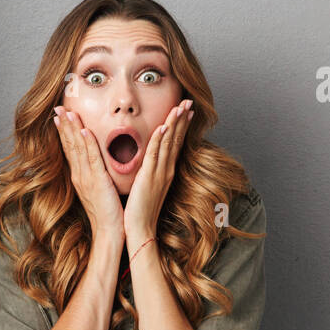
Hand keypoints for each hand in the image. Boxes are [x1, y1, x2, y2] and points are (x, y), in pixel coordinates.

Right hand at [53, 105, 124, 247]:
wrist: (108, 232)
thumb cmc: (107, 213)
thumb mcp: (99, 190)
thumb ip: (96, 175)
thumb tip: (98, 164)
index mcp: (80, 176)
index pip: (70, 149)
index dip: (64, 132)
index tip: (59, 117)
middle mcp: (79, 175)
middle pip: (69, 145)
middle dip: (63, 125)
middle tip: (57, 107)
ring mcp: (86, 177)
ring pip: (77, 148)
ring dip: (71, 128)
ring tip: (66, 112)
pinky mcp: (97, 181)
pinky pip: (91, 158)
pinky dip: (87, 143)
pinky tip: (83, 130)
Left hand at [123, 99, 193, 244]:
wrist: (140, 228)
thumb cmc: (141, 210)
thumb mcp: (148, 186)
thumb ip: (150, 172)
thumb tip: (150, 163)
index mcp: (165, 171)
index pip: (175, 143)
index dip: (181, 126)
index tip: (185, 110)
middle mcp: (166, 169)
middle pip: (176, 139)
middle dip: (182, 119)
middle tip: (189, 101)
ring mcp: (160, 173)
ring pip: (169, 143)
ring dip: (175, 123)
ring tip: (181, 106)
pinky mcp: (150, 177)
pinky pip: (155, 155)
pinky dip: (160, 140)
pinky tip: (163, 127)